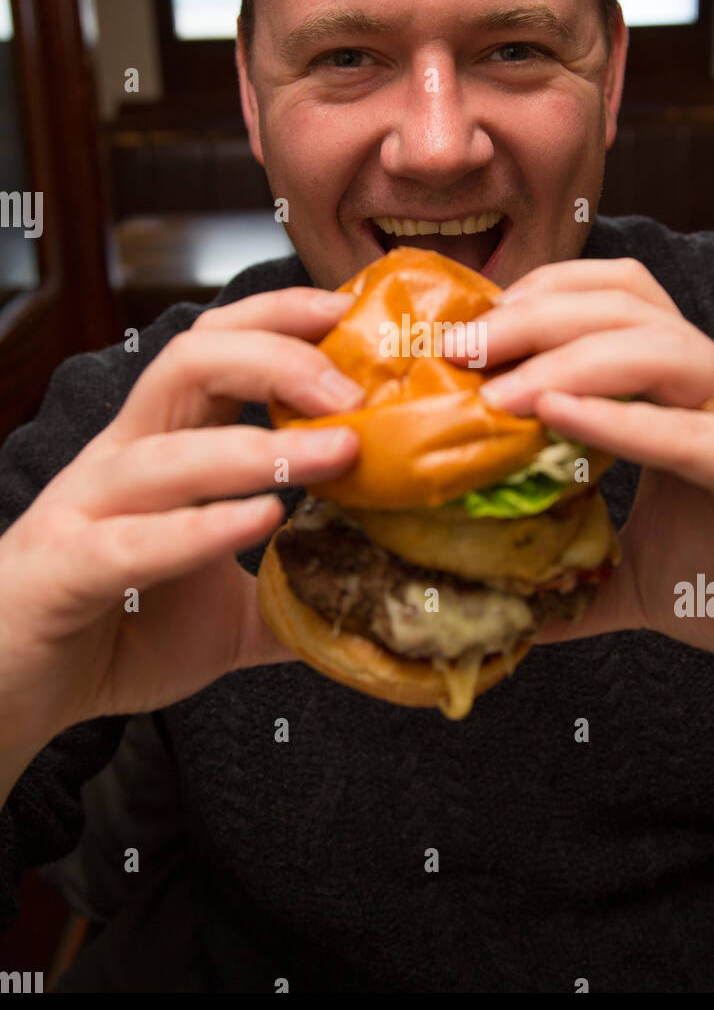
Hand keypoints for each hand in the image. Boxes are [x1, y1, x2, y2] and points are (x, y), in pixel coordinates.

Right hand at [0, 288, 363, 751]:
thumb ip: (297, 594)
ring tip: (340, 453)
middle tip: (356, 392)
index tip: (349, 314)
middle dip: (279, 359)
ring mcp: (85, 512)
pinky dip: (200, 528)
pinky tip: (260, 521)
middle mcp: (121, 462)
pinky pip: (131, 541)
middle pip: (189, 364)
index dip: (279, 319)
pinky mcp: (62, 572)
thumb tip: (381, 592)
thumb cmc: (116, 632)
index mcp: (160, 448)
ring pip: (166, 451)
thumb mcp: (230, 614)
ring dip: (261, 448)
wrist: (10, 695)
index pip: (215, 349)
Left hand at [449, 259, 713, 674]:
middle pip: (620, 303)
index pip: (604, 305)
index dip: (529, 303)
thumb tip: (502, 603)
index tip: (456, 336)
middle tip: (454, 345)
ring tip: (495, 389)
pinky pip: (694, 430)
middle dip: (531, 312)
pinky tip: (560, 415)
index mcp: (680, 392)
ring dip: (566, 357)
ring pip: (656, 346)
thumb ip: (574, 578)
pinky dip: (624, 418)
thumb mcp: (640, 575)